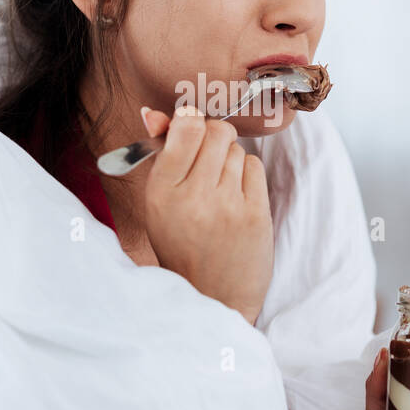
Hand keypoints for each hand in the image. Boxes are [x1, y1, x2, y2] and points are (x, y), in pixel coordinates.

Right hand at [139, 104, 273, 324]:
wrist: (213, 297)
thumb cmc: (182, 246)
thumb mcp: (158, 204)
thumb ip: (160, 156)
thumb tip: (154, 112)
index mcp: (161, 191)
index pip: (185, 126)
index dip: (191, 121)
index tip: (191, 131)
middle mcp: (192, 196)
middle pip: (216, 131)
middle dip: (214, 137)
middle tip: (208, 160)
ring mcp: (227, 205)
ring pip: (237, 149)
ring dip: (230, 160)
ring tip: (219, 189)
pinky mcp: (255, 214)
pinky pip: (254, 167)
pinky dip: (247, 177)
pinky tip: (236, 199)